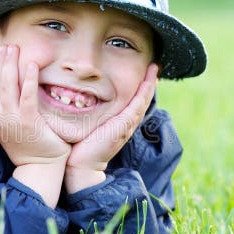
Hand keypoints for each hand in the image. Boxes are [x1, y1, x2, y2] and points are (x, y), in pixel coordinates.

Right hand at [0, 44, 70, 206]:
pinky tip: (31, 65)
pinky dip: (28, 79)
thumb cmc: (30, 148)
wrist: (38, 169)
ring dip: (11, 65)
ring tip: (16, 49)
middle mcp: (0, 117)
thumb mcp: (13, 127)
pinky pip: (27, 96)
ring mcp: (13, 120)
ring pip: (8, 87)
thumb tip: (12, 90)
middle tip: (7, 45)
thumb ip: (9, 110)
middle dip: (1, 62)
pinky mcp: (29, 122)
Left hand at [64, 63, 158, 192]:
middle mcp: (126, 124)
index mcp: (119, 124)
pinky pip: (137, 106)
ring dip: (149, 84)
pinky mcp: (123, 126)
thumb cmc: (81, 147)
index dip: (140, 88)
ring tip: (153, 69)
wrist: (82, 167)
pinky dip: (144, 93)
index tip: (143, 73)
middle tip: (153, 66)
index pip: (133, 102)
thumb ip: (90, 115)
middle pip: (142, 99)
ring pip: (142, 101)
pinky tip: (148, 82)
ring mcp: (127, 125)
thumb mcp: (88, 126)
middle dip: (148, 83)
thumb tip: (79, 100)